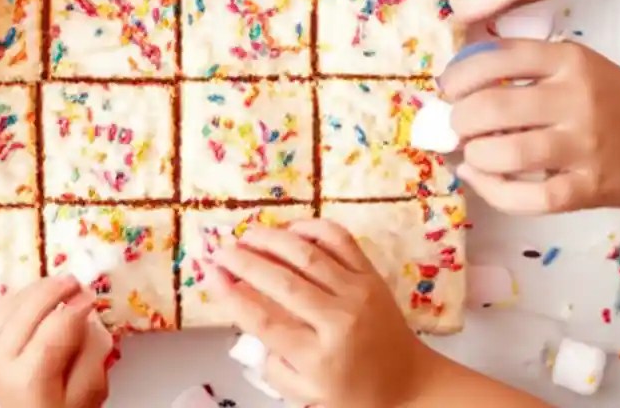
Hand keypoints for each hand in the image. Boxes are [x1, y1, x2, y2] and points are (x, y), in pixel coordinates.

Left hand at [0, 276, 111, 407]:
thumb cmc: (62, 407)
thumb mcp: (89, 389)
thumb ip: (92, 352)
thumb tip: (87, 313)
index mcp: (29, 378)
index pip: (53, 330)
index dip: (74, 307)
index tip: (92, 295)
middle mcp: (1, 359)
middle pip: (28, 309)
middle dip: (55, 289)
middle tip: (77, 281)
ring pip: (14, 301)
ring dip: (40, 287)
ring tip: (64, 284)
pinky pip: (4, 303)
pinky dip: (25, 293)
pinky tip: (43, 292)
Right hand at [211, 221, 431, 407]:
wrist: (409, 382)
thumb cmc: (354, 391)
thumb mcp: (306, 393)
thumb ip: (273, 364)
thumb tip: (248, 319)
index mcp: (317, 356)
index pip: (263, 320)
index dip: (231, 294)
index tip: (210, 274)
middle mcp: (337, 321)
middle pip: (280, 281)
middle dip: (243, 261)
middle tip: (220, 250)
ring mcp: (357, 293)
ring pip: (306, 255)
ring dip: (271, 239)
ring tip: (246, 234)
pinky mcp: (371, 275)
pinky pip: (340, 240)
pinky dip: (312, 227)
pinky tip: (290, 229)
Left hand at [438, 39, 619, 215]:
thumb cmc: (613, 107)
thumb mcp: (579, 69)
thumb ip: (527, 68)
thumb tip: (456, 83)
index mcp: (570, 60)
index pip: (497, 57)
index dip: (459, 75)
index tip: (448, 90)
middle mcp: (578, 98)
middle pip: (492, 107)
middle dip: (459, 120)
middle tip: (456, 127)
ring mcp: (585, 146)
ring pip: (505, 153)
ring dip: (474, 156)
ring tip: (472, 154)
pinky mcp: (589, 188)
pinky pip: (528, 196)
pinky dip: (494, 191)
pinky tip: (482, 180)